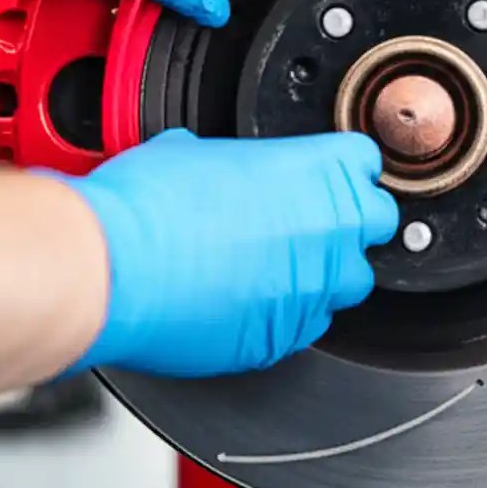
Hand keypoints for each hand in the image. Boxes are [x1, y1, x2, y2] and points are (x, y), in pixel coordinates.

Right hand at [55, 130, 397, 377]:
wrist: (111, 269)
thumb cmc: (144, 206)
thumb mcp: (187, 151)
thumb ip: (227, 161)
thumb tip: (214, 165)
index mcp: (316, 171)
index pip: (364, 161)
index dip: (343, 167)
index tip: (328, 175)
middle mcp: (329, 231)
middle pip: (375, 222)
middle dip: (347, 221)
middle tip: (305, 222)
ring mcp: (313, 288)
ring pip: (349, 282)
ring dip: (322, 272)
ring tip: (274, 265)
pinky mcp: (285, 336)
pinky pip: (307, 324)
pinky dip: (288, 313)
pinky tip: (249, 300)